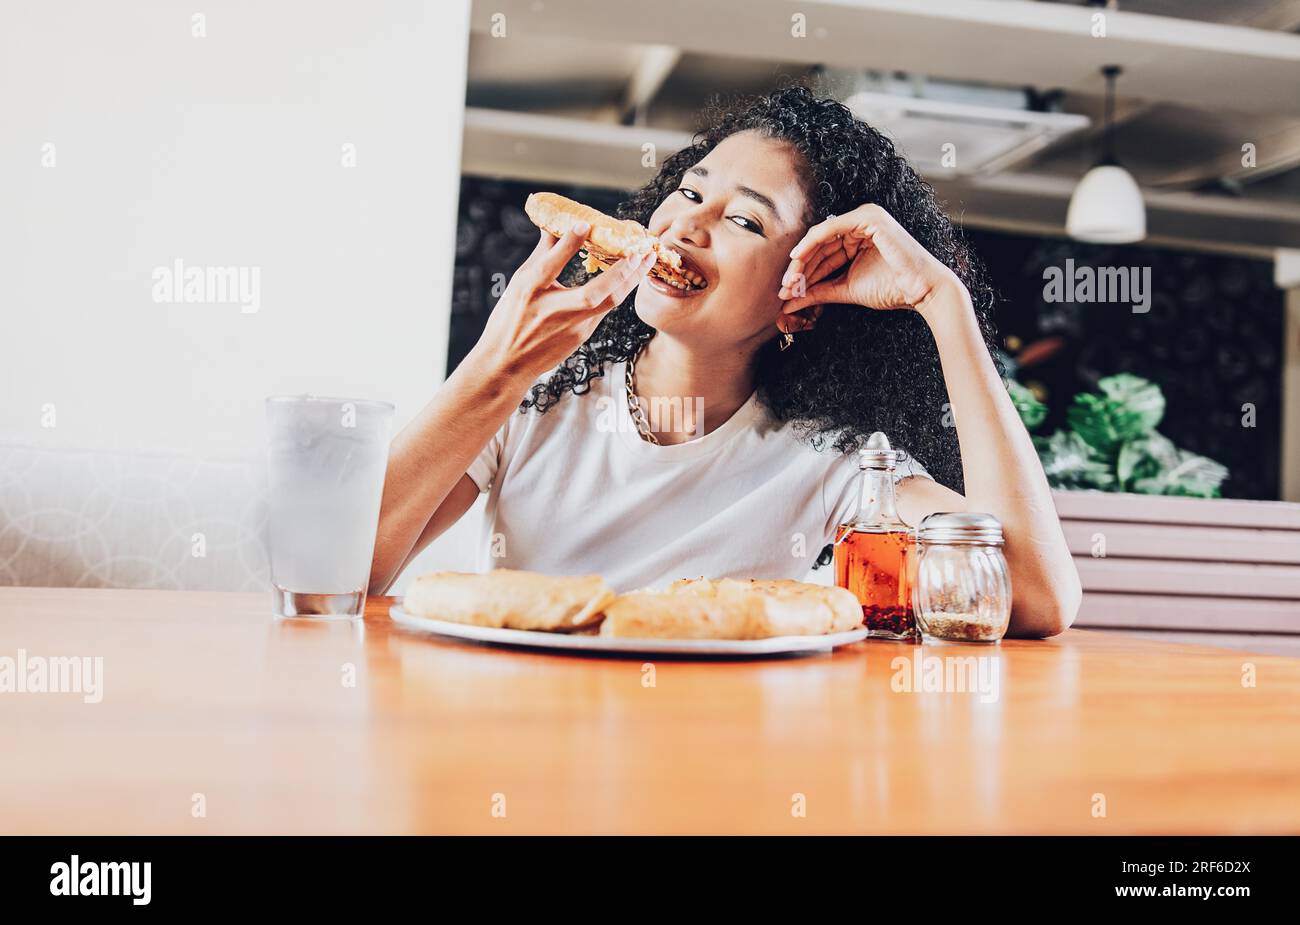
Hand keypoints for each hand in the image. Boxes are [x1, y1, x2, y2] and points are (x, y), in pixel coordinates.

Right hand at [474, 223, 654, 381]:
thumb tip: (554, 225)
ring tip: (647, 261)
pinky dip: (619, 292)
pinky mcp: (582, 336)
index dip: (568, 244)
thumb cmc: (510, 320)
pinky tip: (631, 279)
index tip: (585, 223)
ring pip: (609, 303)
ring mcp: (571, 326)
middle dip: (622, 271)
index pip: (552, 263)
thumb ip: (542, 254)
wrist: (508, 364)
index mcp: (531, 290)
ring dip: (630, 281)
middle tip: (641, 251)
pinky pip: (605, 310)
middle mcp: (554, 309)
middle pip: (595, 292)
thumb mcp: (519, 283)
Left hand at [777, 203, 966, 327]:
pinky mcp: (868, 217)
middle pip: (818, 245)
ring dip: (802, 261)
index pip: (822, 252)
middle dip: (799, 268)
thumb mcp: (846, 289)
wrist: (920, 290)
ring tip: (789, 282)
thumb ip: (818, 291)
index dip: (802, 272)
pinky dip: (812, 243)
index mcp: (857, 235)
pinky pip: (831, 229)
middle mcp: (860, 223)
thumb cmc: (890, 289)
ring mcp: (864, 217)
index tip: (787, 292)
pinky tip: (798, 258)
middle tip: (783, 289)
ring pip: (821, 237)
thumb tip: (788, 303)